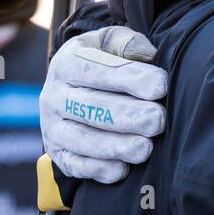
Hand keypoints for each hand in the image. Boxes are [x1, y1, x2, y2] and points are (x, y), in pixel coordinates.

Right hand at [40, 26, 168, 182]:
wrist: (73, 91)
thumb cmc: (102, 63)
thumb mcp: (109, 44)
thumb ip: (126, 44)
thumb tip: (146, 54)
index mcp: (66, 63)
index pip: (94, 70)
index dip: (128, 78)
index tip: (160, 86)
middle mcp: (53, 96)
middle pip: (89, 107)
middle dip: (127, 116)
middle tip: (158, 120)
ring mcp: (53, 128)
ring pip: (82, 140)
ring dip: (115, 146)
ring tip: (145, 148)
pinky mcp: (58, 154)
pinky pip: (76, 165)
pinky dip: (98, 170)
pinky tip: (123, 170)